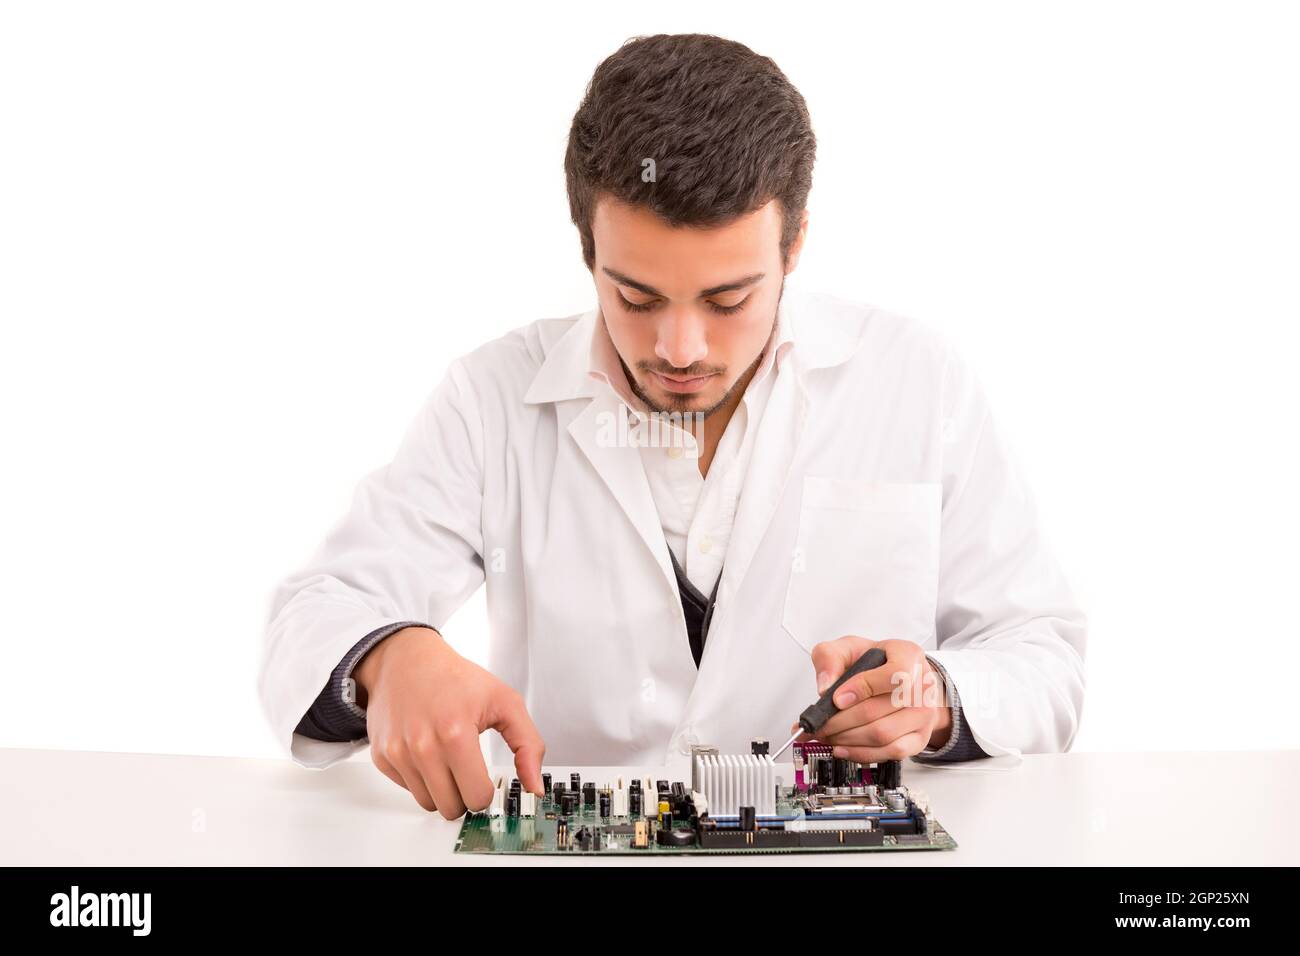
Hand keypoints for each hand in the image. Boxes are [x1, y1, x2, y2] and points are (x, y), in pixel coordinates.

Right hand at [353, 626, 545, 817]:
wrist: (407, 660)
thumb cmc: (456, 678)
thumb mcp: (505, 701)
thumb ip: (528, 745)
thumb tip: (535, 786)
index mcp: (455, 733)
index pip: (477, 797)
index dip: (486, 789)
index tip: (486, 777)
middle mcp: (422, 746)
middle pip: (451, 807)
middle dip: (464, 793)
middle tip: (467, 768)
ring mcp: (398, 753)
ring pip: (428, 803)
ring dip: (442, 789)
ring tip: (447, 759)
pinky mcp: (382, 756)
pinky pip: (408, 789)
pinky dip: (420, 779)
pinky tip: (426, 753)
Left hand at [790, 636, 951, 762]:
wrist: (898, 678)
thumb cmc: (875, 662)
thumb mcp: (849, 647)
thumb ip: (830, 657)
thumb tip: (825, 686)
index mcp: (908, 655)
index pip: (894, 675)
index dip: (862, 688)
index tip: (836, 698)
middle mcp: (922, 686)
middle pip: (879, 710)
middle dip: (841, 721)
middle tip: (819, 725)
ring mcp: (923, 715)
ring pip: (883, 735)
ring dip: (847, 739)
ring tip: (827, 735)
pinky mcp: (920, 738)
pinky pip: (891, 752)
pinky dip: (862, 753)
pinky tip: (842, 748)